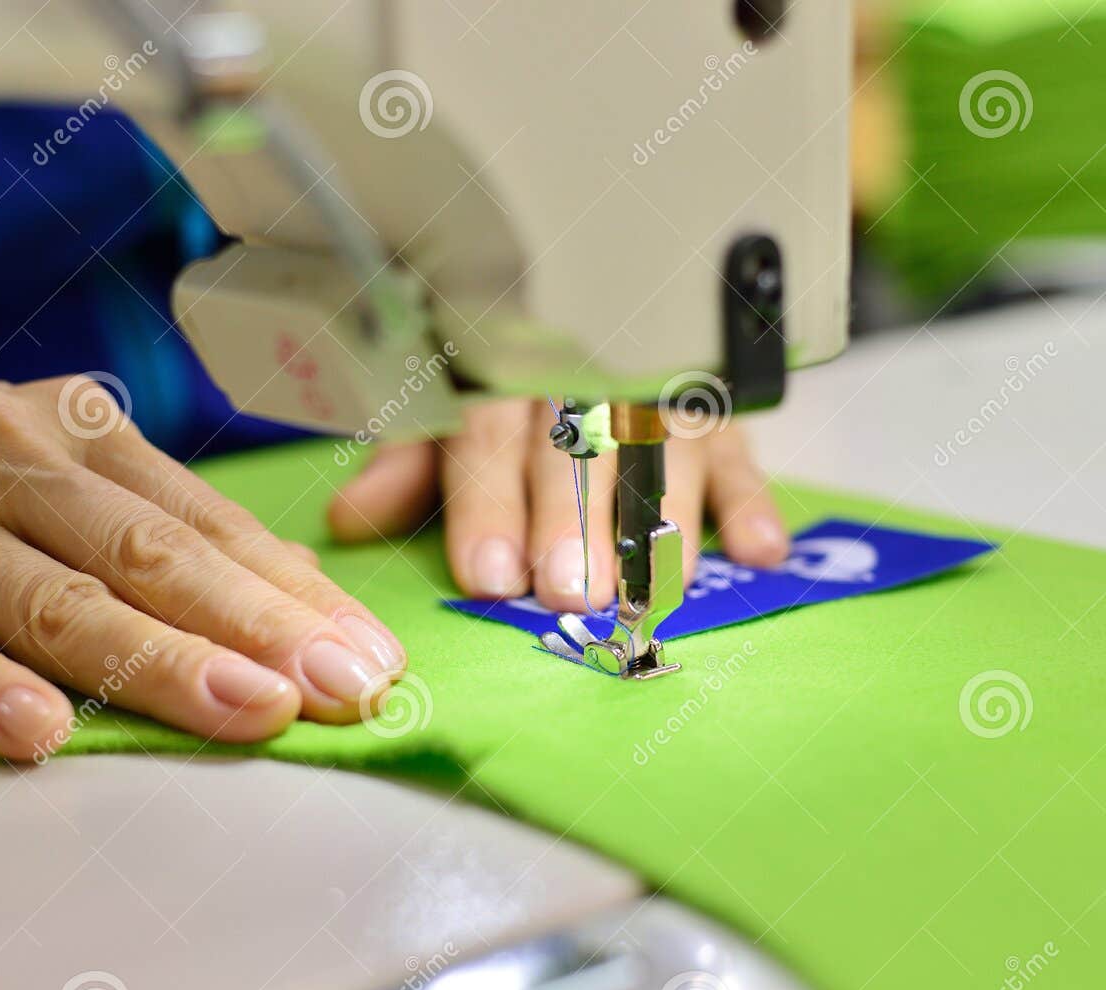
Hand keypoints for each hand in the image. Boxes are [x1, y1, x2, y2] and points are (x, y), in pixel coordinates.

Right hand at [0, 378, 403, 760]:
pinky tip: (38, 733)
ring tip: (246, 710)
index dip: (296, 594)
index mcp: (80, 435)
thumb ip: (157, 531)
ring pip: (53, 599)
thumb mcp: (51, 476)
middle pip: (152, 557)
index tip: (374, 659)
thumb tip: (292, 604)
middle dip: (261, 628)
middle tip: (346, 690)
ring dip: (157, 660)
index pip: (209, 524)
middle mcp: (9, 462)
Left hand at [328, 399, 788, 608]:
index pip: (487, 435)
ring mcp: (656, 391)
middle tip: (572, 593)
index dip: (488, 505)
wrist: (594, 281)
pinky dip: (754, 499)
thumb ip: (409, 462)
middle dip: (574, 523)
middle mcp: (578, 378)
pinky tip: (759, 552)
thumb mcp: (444, 403)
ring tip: (656, 590)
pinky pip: (741, 450)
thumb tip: (347, 521)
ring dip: (659, 521)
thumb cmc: (503, 374)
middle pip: (576, 448)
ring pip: (660, 450)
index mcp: (497, 371)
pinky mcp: (718, 410)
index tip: (489, 575)